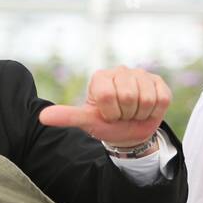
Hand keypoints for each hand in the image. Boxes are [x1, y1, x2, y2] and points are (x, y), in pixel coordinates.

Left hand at [39, 66, 171, 146]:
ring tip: (133, 113)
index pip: (107, 96)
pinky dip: (154, 112)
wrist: (130, 132)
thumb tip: (42, 117)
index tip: (108, 115)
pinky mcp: (158, 81)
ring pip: (146, 98)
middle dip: (125, 113)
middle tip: (122, 115)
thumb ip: (67, 117)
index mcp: (100, 78)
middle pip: (128, 96)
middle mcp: (120, 71)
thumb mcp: (87, 122)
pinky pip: (160, 99)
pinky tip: (146, 110)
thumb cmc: (106, 124)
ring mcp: (141, 74)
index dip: (110, 112)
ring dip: (140, 113)